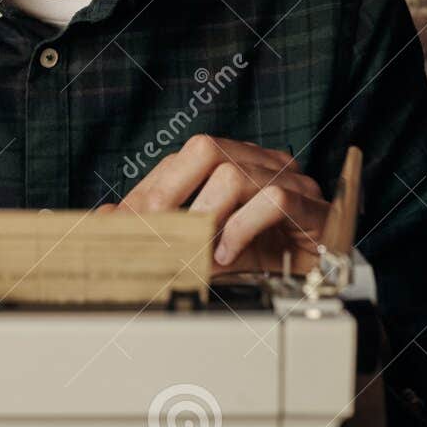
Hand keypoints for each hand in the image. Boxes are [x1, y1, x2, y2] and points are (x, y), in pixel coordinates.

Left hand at [100, 133, 327, 271]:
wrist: (320, 278)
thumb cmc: (262, 256)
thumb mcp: (202, 244)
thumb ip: (160, 230)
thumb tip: (105, 220)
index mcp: (232, 161)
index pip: (180, 160)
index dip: (147, 191)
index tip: (120, 225)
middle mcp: (258, 161)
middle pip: (205, 149)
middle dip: (167, 194)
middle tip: (149, 235)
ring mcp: (288, 178)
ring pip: (234, 174)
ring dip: (204, 219)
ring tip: (194, 253)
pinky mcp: (311, 205)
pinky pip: (273, 201)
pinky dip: (240, 230)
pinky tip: (227, 255)